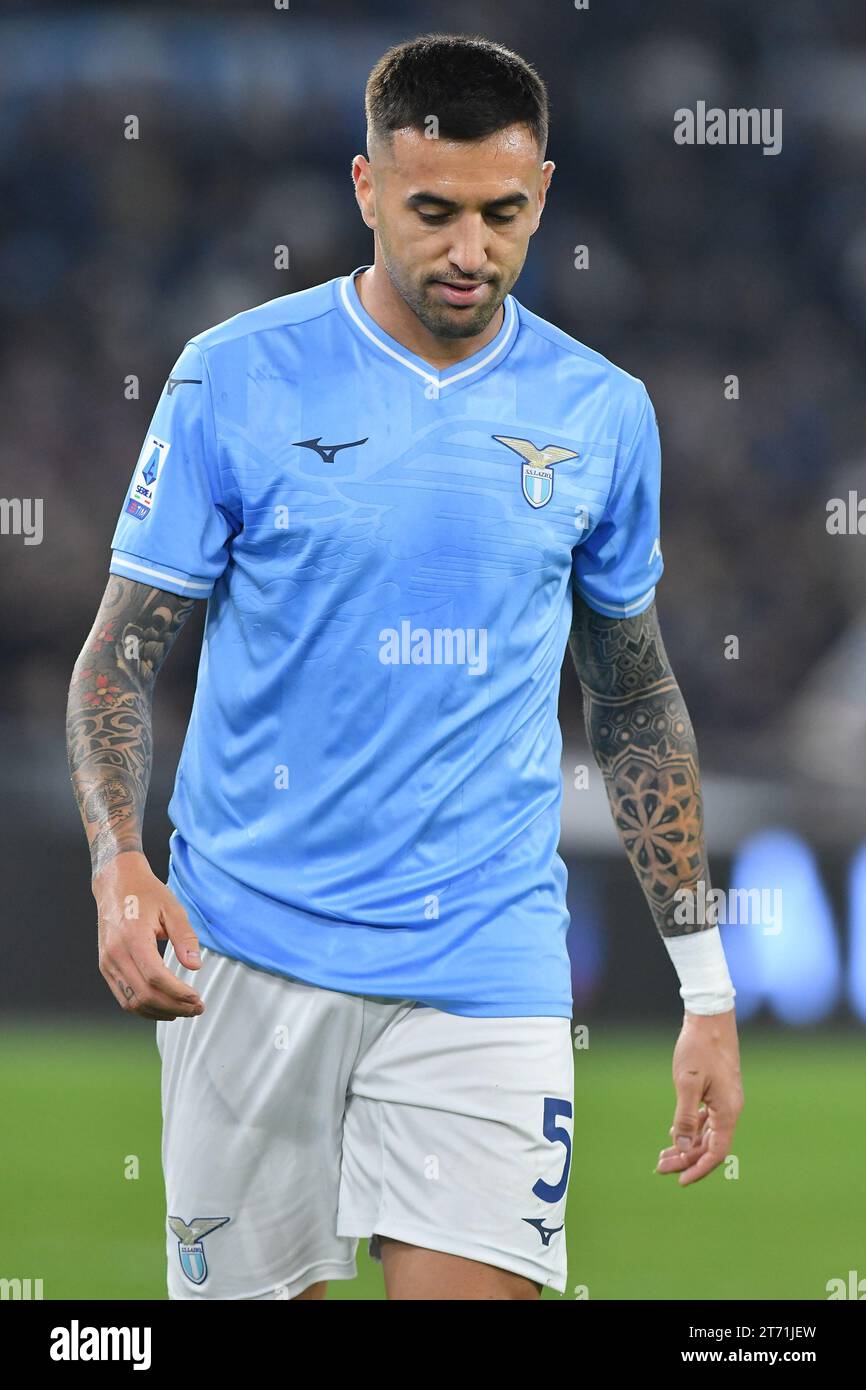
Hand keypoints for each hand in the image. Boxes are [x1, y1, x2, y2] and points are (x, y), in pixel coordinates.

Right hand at [93, 851, 203, 1020]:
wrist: (116, 883)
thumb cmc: (146, 893)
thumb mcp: (172, 908)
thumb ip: (185, 937)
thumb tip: (195, 966)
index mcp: (132, 937)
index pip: (155, 977)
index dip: (178, 993)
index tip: (197, 998)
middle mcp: (115, 953)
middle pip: (144, 994)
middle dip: (173, 1007)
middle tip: (197, 1008)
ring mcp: (107, 963)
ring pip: (132, 1002)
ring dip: (160, 1012)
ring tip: (184, 1010)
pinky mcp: (105, 967)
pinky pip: (123, 997)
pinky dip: (144, 1008)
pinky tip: (165, 1007)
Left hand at [655, 1008, 743, 1185]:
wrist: (710, 1018)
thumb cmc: (698, 1048)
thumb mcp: (686, 1083)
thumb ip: (685, 1118)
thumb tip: (684, 1149)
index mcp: (728, 1111)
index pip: (716, 1152)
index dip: (698, 1169)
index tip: (679, 1180)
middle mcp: (730, 1109)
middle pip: (710, 1146)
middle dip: (687, 1159)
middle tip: (660, 1167)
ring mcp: (725, 1100)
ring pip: (708, 1133)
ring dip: (688, 1146)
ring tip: (663, 1155)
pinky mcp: (719, 1091)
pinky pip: (707, 1120)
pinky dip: (692, 1130)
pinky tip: (676, 1134)